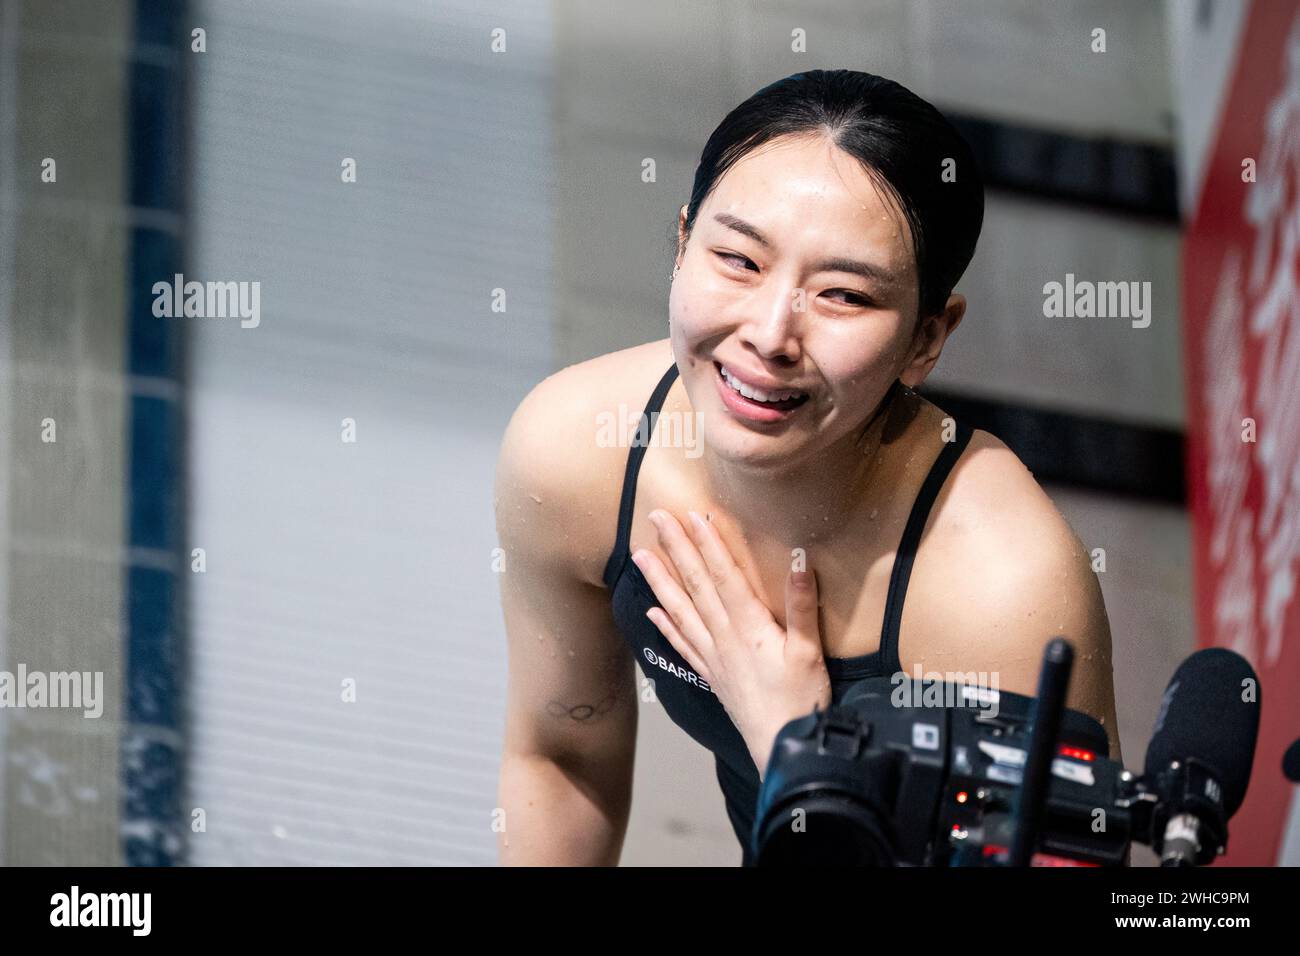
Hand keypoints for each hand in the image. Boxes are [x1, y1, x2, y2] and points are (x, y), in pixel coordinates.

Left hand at [630, 508, 831, 777]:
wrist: (781, 747)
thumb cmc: (801, 699)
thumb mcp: (809, 651)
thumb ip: (802, 606)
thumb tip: (799, 560)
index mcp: (749, 625)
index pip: (723, 575)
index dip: (708, 543)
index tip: (692, 515)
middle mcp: (723, 636)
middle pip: (695, 585)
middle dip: (676, 549)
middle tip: (655, 518)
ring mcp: (713, 656)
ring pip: (680, 610)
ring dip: (660, 581)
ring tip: (640, 556)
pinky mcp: (711, 675)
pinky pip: (682, 645)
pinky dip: (666, 626)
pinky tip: (652, 612)